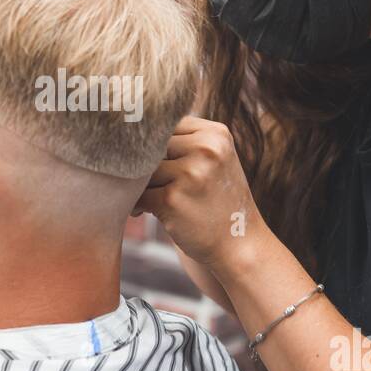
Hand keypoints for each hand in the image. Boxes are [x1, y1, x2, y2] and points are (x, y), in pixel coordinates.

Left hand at [133, 116, 266, 273]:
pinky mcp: (173, 199)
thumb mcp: (215, 160)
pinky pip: (138, 194)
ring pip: (143, 169)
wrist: (240, 245)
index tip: (160, 164)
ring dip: (139, 186)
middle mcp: (206, 149)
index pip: (167, 125)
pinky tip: (144, 212)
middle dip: (146, 166)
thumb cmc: (218, 201)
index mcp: (216, 134)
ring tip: (148, 198)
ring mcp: (190, 174)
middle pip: (153, 146)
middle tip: (149, 184)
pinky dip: (137, 205)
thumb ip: (184, 142)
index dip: (156, 145)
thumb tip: (131, 133)